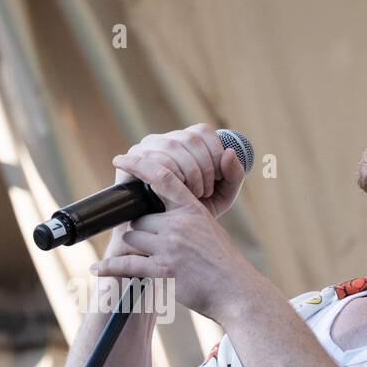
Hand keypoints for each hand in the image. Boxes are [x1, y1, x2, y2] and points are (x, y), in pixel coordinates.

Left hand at [92, 141, 263, 323]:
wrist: (234, 290)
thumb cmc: (222, 262)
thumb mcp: (209, 228)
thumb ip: (186, 216)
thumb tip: (161, 208)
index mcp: (193, 209)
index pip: (163, 177)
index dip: (139, 164)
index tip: (121, 158)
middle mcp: (179, 224)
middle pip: (140, 217)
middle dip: (141, 229)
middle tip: (150, 242)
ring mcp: (170, 247)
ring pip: (133, 237)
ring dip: (134, 248)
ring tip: (148, 258)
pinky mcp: (163, 270)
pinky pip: (126, 265)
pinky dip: (109, 267)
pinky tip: (97, 269)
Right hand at [110, 124, 246, 220]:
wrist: (167, 234)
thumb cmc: (194, 212)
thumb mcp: (222, 196)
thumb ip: (234, 176)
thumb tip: (229, 152)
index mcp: (187, 142)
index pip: (202, 132)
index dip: (215, 152)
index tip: (218, 178)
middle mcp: (166, 140)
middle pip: (190, 138)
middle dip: (203, 166)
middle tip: (205, 192)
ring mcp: (147, 147)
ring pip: (173, 146)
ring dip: (188, 171)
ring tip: (193, 194)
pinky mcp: (132, 159)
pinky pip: (154, 158)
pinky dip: (171, 173)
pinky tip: (177, 188)